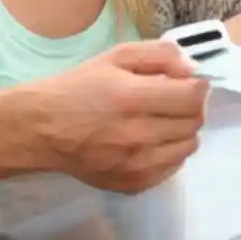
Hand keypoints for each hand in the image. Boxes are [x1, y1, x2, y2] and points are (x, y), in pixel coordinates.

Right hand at [25, 41, 209, 193]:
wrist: (42, 129)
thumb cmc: (79, 87)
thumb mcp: (116, 56)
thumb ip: (160, 55)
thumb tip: (192, 71)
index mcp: (131, 97)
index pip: (192, 97)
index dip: (198, 87)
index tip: (190, 83)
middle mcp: (136, 134)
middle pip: (193, 122)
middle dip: (190, 107)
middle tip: (174, 100)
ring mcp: (135, 164)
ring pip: (188, 146)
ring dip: (183, 130)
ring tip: (163, 120)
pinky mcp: (132, 184)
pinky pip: (172, 168)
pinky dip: (170, 152)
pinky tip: (152, 140)